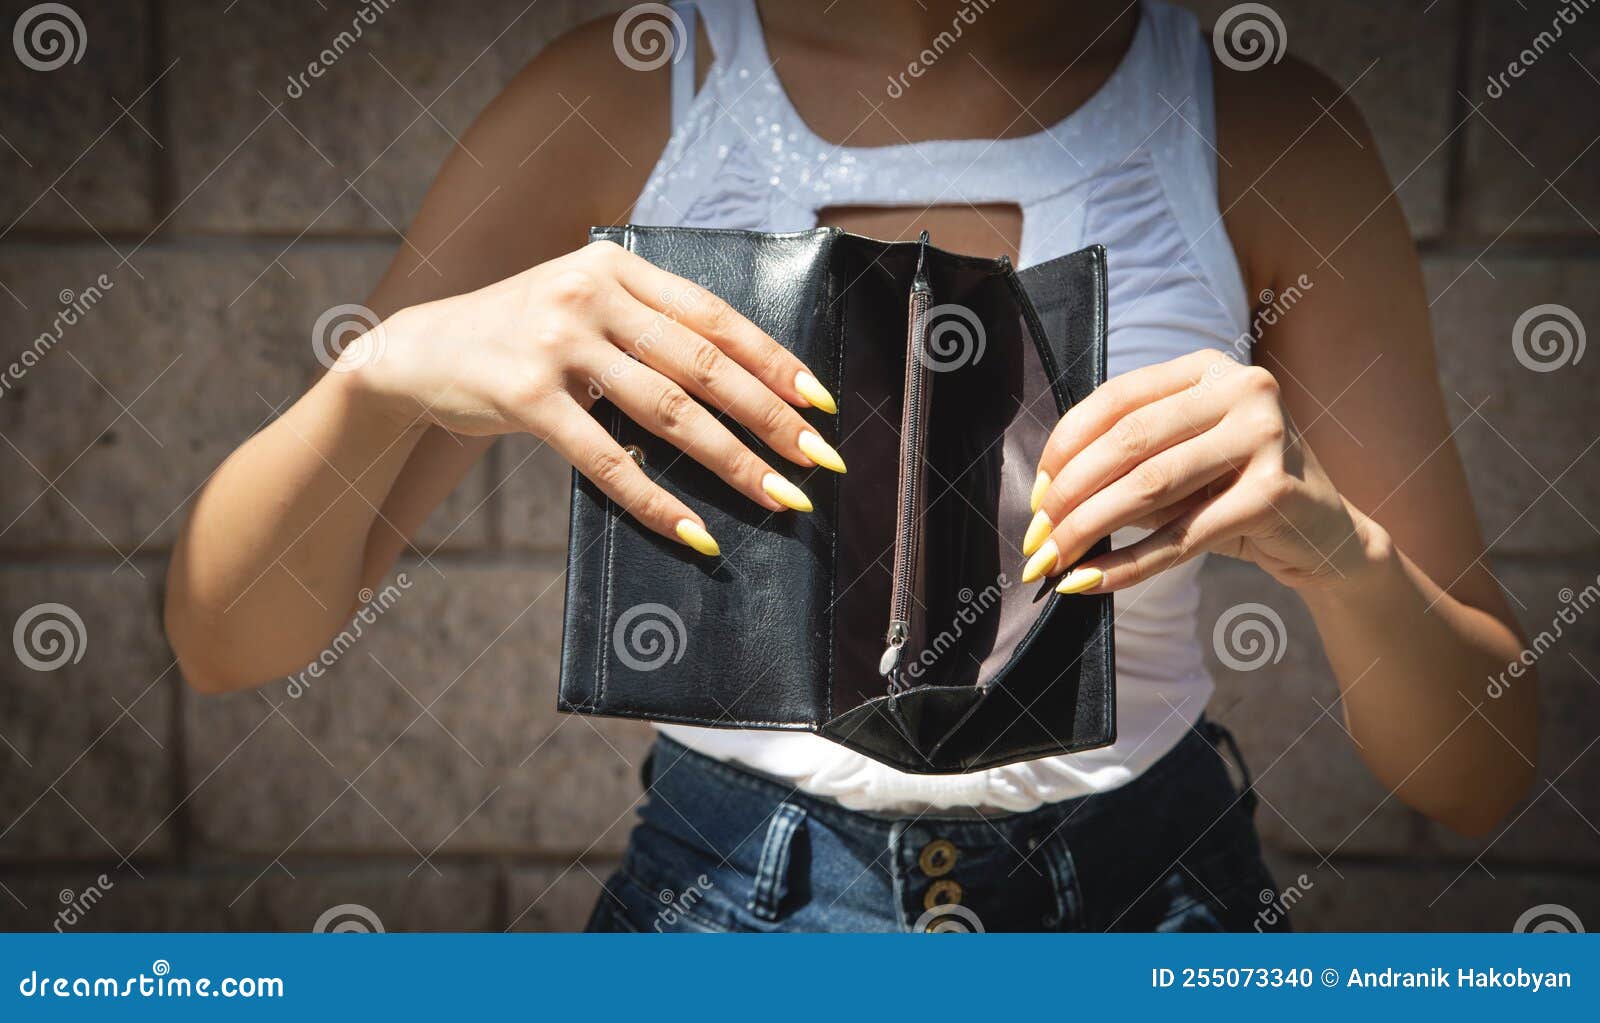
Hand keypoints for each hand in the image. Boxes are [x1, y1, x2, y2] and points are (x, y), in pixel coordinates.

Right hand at [346, 240, 844, 555]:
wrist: (416, 351)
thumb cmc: (520, 335)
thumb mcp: (581, 304)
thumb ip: (645, 322)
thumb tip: (739, 379)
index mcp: (616, 268)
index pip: (715, 315)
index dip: (774, 360)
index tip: (821, 402)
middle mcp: (589, 295)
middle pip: (705, 365)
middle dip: (771, 418)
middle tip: (819, 460)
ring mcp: (557, 344)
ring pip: (668, 412)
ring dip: (734, 462)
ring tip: (782, 498)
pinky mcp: (525, 396)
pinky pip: (606, 459)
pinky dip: (656, 500)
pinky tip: (695, 531)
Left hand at [1021, 348, 1370, 593]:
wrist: (1325, 536)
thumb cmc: (1235, 495)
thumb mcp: (1179, 464)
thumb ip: (1125, 466)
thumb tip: (1047, 503)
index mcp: (1207, 369)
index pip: (1115, 401)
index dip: (1064, 449)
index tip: (1036, 497)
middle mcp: (1242, 388)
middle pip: (1127, 442)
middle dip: (1069, 496)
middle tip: (1036, 540)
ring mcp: (1265, 436)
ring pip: (1149, 485)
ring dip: (1089, 530)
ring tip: (1052, 563)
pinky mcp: (1275, 492)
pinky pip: (1182, 537)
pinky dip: (1128, 565)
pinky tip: (1089, 582)